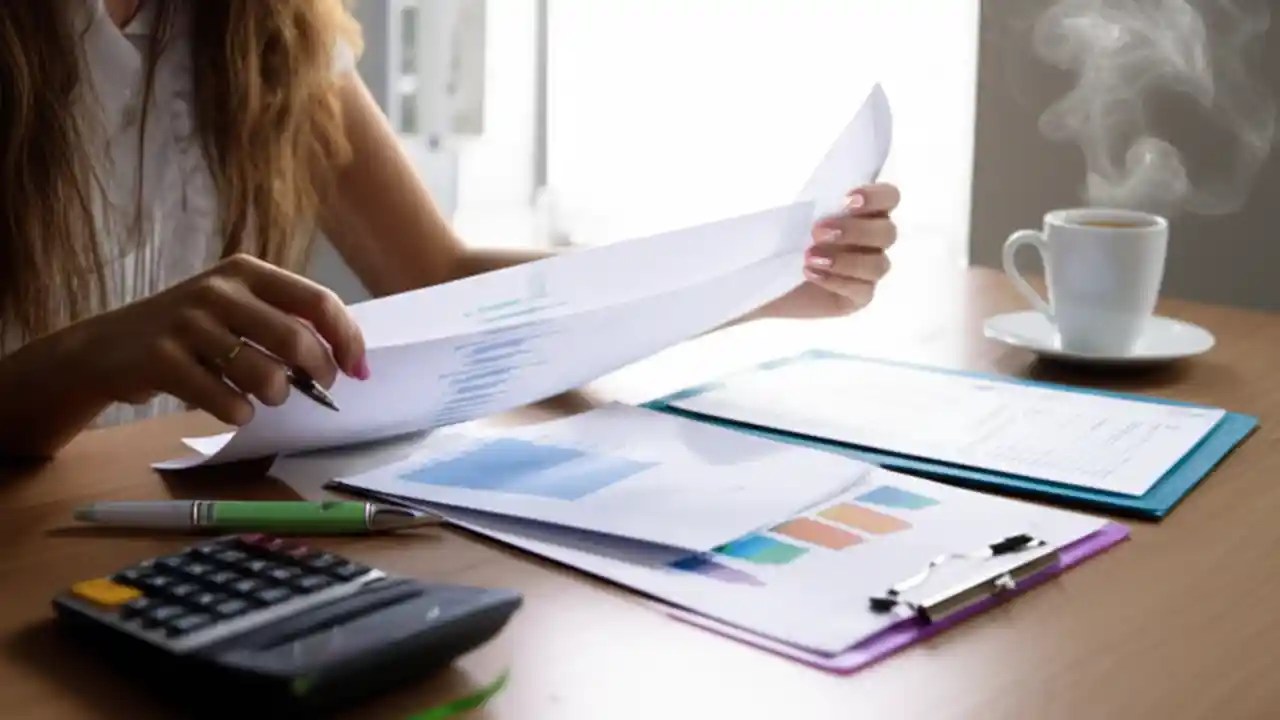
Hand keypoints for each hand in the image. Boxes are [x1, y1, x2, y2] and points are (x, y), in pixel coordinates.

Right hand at [72, 254, 367, 425]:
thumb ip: (285, 320)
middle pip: (297, 340)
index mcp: (246, 271)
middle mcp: (218, 291)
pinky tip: (232, 406)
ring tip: (267, 396)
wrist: (106, 347)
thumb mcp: (234, 306)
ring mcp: (187, 323)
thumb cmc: (189, 331)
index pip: (318, 301)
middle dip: (318, 374)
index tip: (358, 370)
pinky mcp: (163, 360)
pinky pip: (228, 402)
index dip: (347, 339)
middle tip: (316, 388)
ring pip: (266, 376)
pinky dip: (240, 413)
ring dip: (277, 397)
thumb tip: (350, 359)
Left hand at [759, 183, 900, 318]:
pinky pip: (862, 290)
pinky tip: (810, 274)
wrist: (761, 276)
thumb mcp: (793, 215)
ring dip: (846, 260)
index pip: (889, 197)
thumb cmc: (782, 239)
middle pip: (888, 233)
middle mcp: (873, 240)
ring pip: (879, 265)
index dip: (876, 196)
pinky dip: (836, 280)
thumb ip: (816, 205)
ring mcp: (869, 270)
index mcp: (865, 212)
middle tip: (817, 231)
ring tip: (809, 257)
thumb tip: (821, 205)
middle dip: (854, 230)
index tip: (847, 200)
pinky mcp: (858, 296)